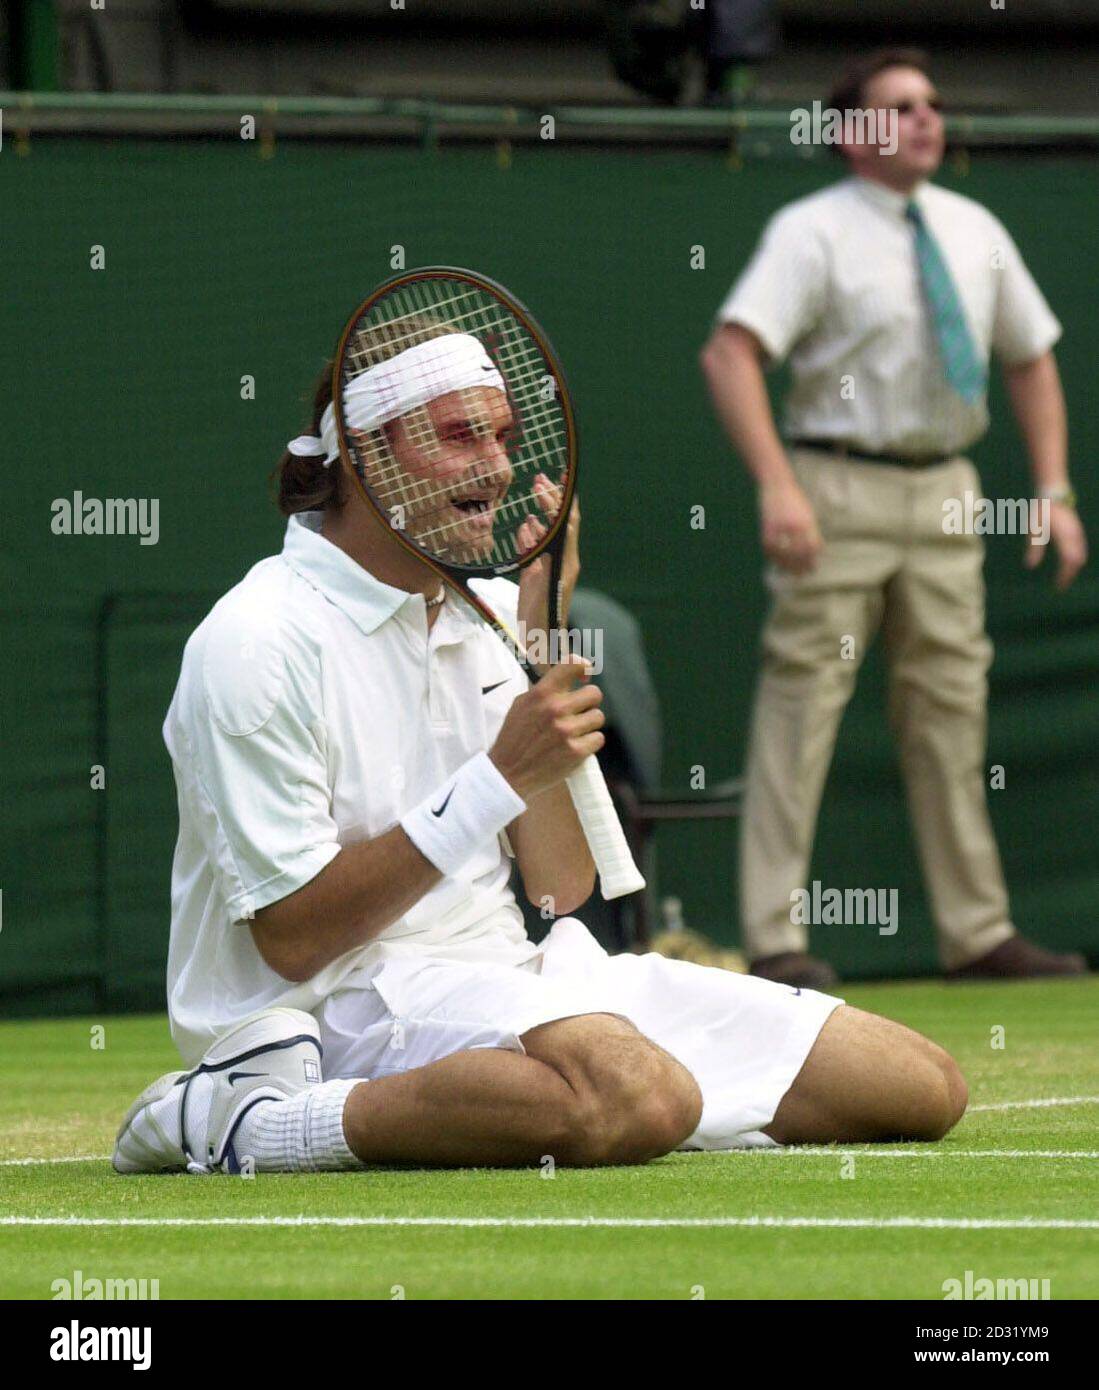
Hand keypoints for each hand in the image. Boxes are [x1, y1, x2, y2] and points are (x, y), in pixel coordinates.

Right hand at [489, 658, 603, 801]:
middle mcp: (555, 709)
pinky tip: (575, 746)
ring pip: (598, 717)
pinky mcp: (576, 752)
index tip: (583, 677)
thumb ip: (544, 691)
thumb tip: (569, 680)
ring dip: (589, 724)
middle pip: (594, 693)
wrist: (507, 774)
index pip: (572, 664)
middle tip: (578, 712)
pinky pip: (598, 738)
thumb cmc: (514, 739)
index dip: (583, 668)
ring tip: (574, 732)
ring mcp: (567, 731)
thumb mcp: (521, 705)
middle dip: (588, 702)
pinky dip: (589, 743)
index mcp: (541, 694)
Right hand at [517, 480, 579, 651]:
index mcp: (566, 561)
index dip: (562, 501)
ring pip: (548, 533)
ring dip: (541, 513)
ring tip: (534, 492)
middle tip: (539, 479)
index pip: (567, 524)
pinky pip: (535, 550)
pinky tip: (525, 526)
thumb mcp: (541, 586)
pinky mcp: (538, 576)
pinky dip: (530, 535)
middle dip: (551, 499)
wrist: (540, 643)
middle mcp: (561, 560)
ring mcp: (550, 567)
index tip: (553, 481)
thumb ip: (540, 559)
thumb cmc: (543, 620)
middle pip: (560, 523)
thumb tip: (536, 531)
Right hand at [760, 478, 822, 572]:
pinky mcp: (767, 526)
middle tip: (800, 575)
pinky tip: (775, 561)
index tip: (811, 569)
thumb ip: (811, 531)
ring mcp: (780, 526)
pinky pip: (770, 547)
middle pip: (798, 553)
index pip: (812, 548)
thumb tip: (814, 551)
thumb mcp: (807, 514)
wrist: (777, 484)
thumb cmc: (794, 499)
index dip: (811, 560)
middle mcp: (795, 526)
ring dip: (785, 564)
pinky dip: (772, 556)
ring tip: (788, 571)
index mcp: (807, 523)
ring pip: (783, 552)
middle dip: (799, 566)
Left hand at [1025, 501, 1087, 590]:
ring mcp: (1078, 533)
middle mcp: (1074, 536)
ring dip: (1073, 567)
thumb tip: (1030, 566)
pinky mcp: (1077, 530)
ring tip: (1064, 577)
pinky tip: (1068, 563)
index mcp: (1065, 537)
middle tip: (1061, 585)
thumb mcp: (1034, 529)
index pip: (1068, 562)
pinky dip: (1076, 559)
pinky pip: (1080, 549)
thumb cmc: (1042, 510)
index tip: (1058, 587)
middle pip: (1077, 561)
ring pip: (1080, 555)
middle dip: (1070, 574)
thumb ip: (1034, 548)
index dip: (1064, 577)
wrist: (1054, 492)